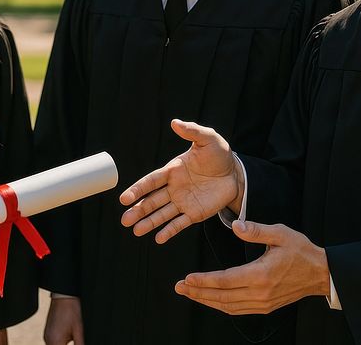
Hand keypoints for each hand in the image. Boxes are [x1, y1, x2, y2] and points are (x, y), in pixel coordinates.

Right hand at [43, 296, 83, 344]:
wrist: (63, 296)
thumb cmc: (71, 311)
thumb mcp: (78, 330)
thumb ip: (80, 344)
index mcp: (56, 341)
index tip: (76, 344)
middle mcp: (48, 340)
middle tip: (75, 340)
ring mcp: (46, 335)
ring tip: (72, 338)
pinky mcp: (47, 332)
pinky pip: (53, 343)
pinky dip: (60, 343)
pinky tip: (68, 339)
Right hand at [119, 119, 241, 242]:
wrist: (235, 173)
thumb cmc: (219, 154)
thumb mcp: (208, 139)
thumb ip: (192, 131)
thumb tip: (175, 122)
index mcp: (172, 171)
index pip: (151, 181)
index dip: (137, 189)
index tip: (124, 198)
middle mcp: (174, 188)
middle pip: (152, 201)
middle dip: (138, 210)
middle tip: (124, 220)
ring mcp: (183, 202)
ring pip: (162, 214)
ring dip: (149, 222)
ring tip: (136, 231)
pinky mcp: (195, 213)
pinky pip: (179, 224)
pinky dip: (169, 231)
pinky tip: (158, 238)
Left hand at [175, 220, 328, 313]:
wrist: (321, 273)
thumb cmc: (301, 251)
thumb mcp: (280, 233)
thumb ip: (256, 230)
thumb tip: (237, 225)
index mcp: (261, 275)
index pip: (225, 280)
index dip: (204, 281)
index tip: (187, 278)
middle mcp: (260, 293)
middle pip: (222, 297)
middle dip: (198, 292)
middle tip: (179, 287)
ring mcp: (263, 303)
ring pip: (228, 306)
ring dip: (207, 301)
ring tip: (189, 293)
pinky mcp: (266, 306)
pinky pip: (238, 309)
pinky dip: (221, 305)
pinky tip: (211, 299)